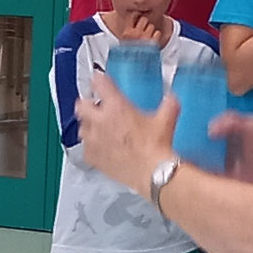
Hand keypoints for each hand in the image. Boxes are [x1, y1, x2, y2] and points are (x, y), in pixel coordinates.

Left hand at [72, 61, 179, 196]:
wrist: (152, 172)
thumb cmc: (156, 147)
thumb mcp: (166, 120)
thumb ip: (168, 105)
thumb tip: (171, 99)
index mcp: (116, 107)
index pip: (99, 84)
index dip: (99, 80)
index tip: (99, 80)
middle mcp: (100, 121)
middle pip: (81, 105)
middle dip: (87, 104)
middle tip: (95, 106)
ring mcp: (94, 140)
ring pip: (81, 127)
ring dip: (88, 126)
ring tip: (98, 128)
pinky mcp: (93, 157)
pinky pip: (85, 148)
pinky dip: (91, 146)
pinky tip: (101, 148)